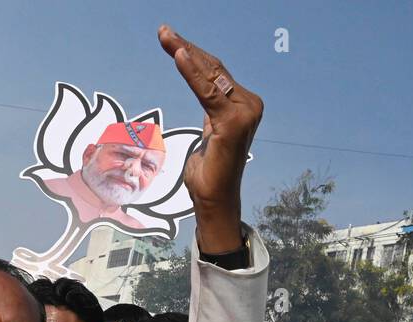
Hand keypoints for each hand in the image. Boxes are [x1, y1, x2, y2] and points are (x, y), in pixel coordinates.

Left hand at [158, 24, 261, 253]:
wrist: (213, 199)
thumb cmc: (208, 173)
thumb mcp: (209, 132)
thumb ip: (212, 109)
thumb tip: (206, 90)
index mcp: (244, 106)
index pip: (216, 73)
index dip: (193, 55)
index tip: (171, 39)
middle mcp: (249, 105)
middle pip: (213, 69)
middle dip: (186, 48)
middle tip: (163, 31)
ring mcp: (244, 113)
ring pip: (210, 75)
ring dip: (185, 53)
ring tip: (166, 36)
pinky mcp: (233, 122)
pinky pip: (207, 91)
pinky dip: (191, 73)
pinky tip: (178, 55)